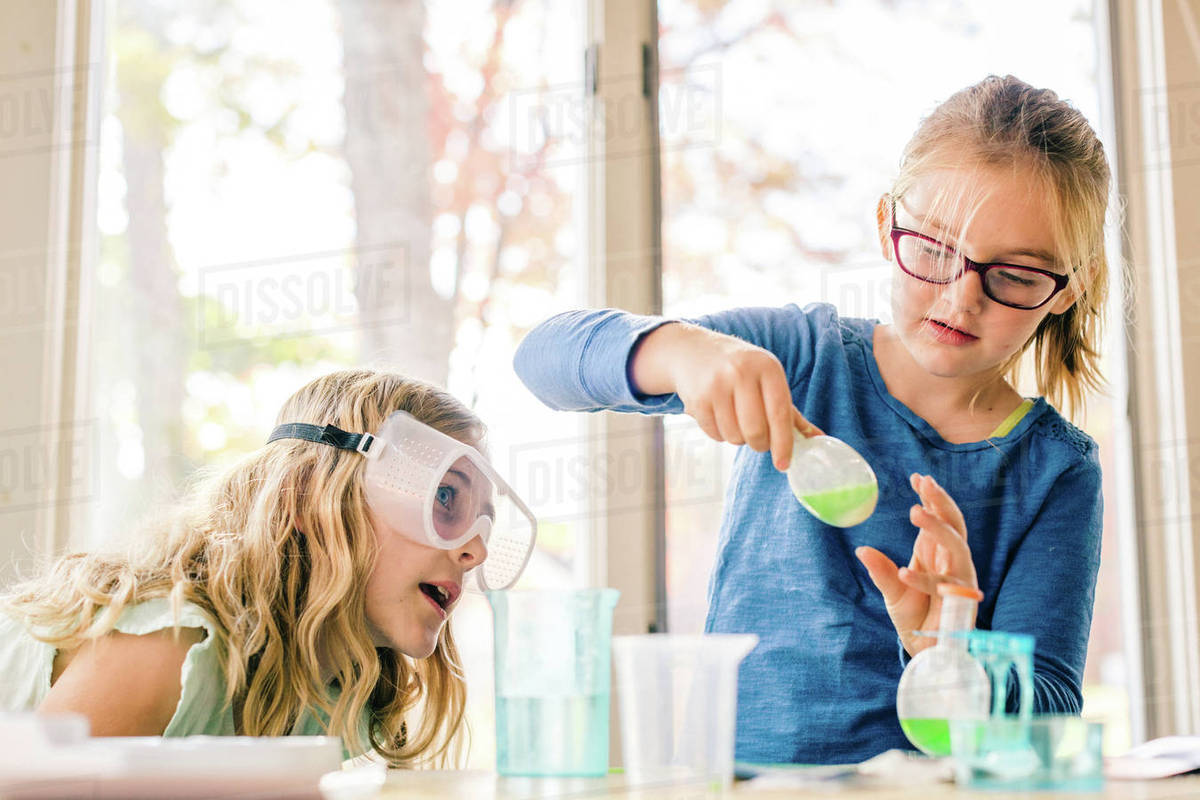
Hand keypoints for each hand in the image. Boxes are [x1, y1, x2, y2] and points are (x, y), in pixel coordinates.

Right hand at [631, 323, 822, 469]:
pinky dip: (720, 434)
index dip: (783, 443)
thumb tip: (818, 439)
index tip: (784, 464)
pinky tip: (719, 416)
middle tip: (759, 439)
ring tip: (735, 419)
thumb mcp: (767, 379)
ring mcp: (716, 385)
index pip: (780, 413)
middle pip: (756, 431)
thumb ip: (791, 412)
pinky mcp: (697, 399)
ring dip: (738, 438)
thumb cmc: (740, 369)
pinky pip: (715, 435)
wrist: (693, 350)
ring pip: (735, 436)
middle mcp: (741, 373)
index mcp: (767, 367)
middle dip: (760, 443)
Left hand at [855, 473, 979, 656]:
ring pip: (957, 546)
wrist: (927, 650)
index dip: (931, 497)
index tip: (917, 477)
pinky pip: (945, 586)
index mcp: (934, 553)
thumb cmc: (913, 616)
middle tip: (924, 484)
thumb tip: (862, 550)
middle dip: (941, 502)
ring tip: (915, 512)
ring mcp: (958, 580)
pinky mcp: (961, 602)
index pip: (938, 518)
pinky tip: (904, 573)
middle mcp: (951, 562)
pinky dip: (924, 580)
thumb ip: (881, 571)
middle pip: (954, 524)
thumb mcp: (892, 591)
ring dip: (937, 528)